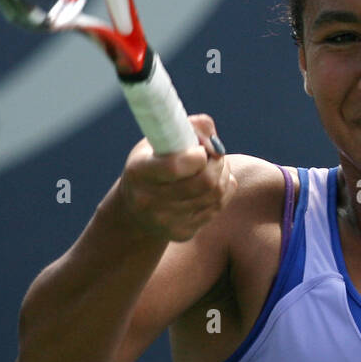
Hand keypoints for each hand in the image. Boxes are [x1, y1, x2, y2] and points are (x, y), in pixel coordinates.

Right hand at [116, 114, 236, 240]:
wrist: (136, 209)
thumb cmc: (152, 163)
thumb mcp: (159, 140)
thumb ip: (190, 128)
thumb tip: (215, 143)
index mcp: (138, 172)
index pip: (176, 167)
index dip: (198, 155)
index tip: (200, 149)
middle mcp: (148, 201)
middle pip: (205, 182)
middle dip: (218, 162)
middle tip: (213, 154)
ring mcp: (165, 222)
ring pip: (217, 192)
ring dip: (224, 173)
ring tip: (213, 165)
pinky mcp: (182, 233)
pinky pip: (219, 205)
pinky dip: (224, 189)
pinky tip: (210, 182)